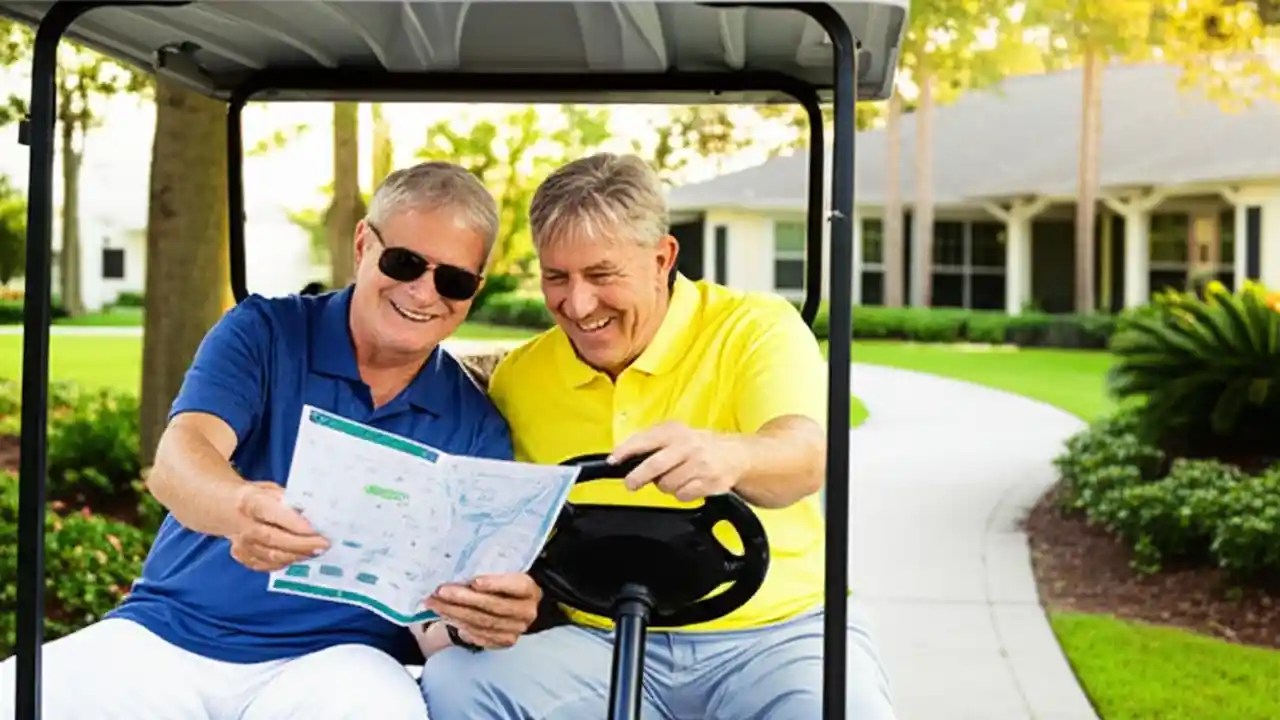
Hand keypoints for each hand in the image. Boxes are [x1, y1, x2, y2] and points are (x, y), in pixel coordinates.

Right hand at [227, 481, 328, 571]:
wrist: (226, 508)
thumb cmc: (257, 498)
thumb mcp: (272, 490)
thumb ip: (289, 500)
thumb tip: (315, 511)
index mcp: (250, 502)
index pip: (272, 513)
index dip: (294, 522)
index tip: (315, 529)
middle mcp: (243, 525)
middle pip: (273, 539)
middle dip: (302, 544)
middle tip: (325, 544)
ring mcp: (241, 544)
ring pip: (272, 555)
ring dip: (298, 555)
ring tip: (318, 551)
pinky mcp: (243, 557)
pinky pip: (268, 565)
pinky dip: (287, 562)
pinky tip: (301, 556)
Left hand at [424, 573, 540, 648]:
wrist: (519, 607)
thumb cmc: (507, 585)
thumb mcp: (506, 573)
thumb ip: (490, 574)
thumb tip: (460, 574)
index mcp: (529, 590)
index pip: (515, 586)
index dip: (494, 584)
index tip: (473, 581)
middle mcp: (526, 612)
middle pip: (492, 606)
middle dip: (463, 599)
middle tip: (440, 592)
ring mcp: (516, 630)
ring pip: (482, 623)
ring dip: (454, 613)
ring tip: (435, 604)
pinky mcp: (504, 642)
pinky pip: (479, 636)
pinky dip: (460, 626)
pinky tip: (446, 617)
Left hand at [609, 421, 745, 501]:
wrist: (736, 455)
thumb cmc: (698, 445)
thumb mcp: (676, 434)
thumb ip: (651, 441)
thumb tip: (622, 455)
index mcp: (675, 431)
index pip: (645, 439)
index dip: (626, 451)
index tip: (613, 460)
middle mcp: (688, 446)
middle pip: (655, 465)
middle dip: (638, 477)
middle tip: (631, 483)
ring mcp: (699, 465)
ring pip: (667, 484)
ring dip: (664, 485)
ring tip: (674, 477)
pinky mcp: (708, 483)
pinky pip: (682, 495)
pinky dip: (680, 493)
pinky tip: (687, 484)